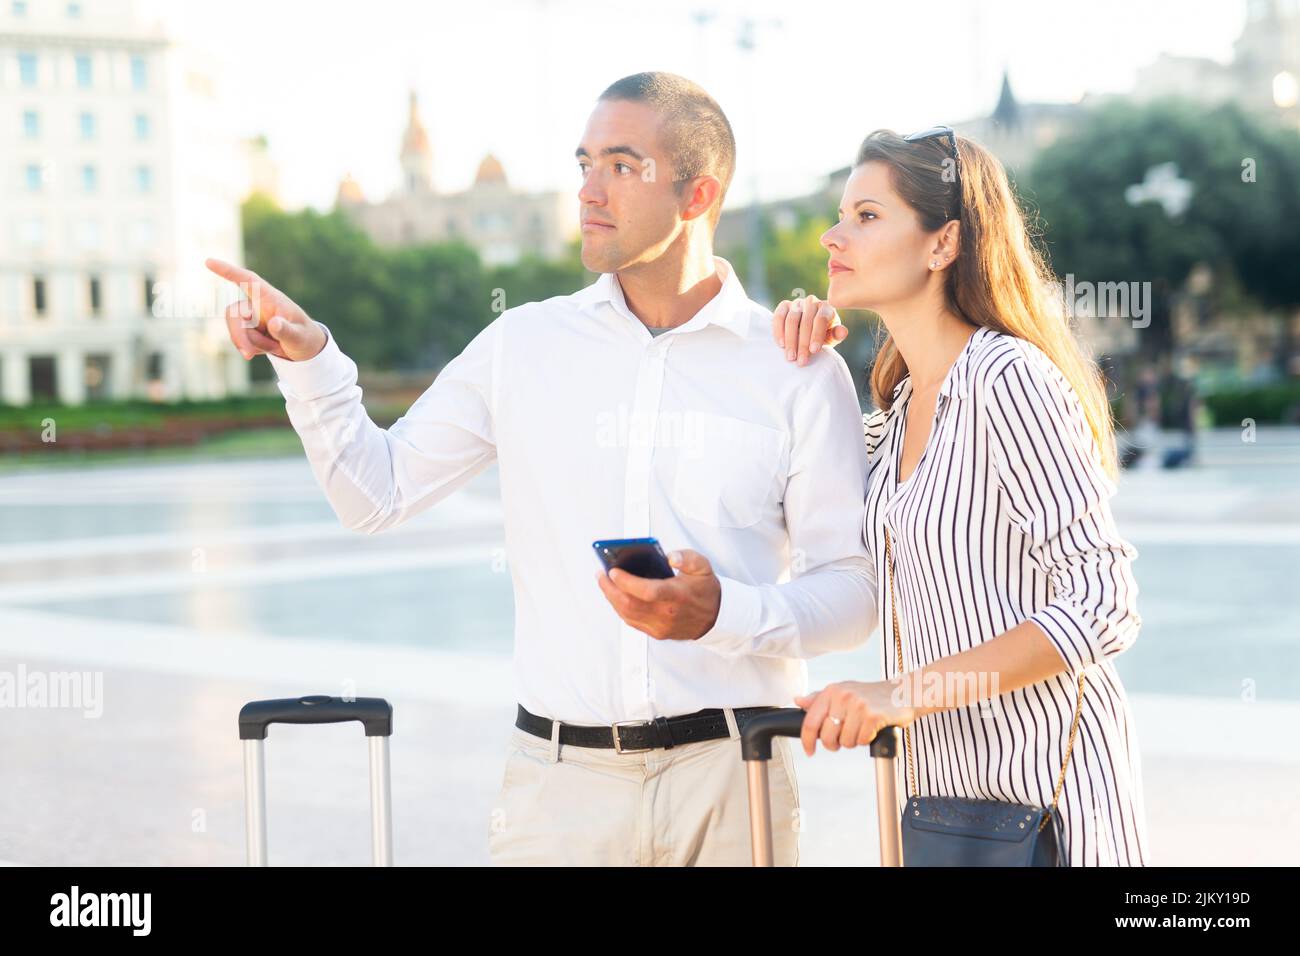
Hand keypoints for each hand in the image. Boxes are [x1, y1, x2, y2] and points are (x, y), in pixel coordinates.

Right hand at [205, 257, 326, 361]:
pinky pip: (240, 340)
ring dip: (251, 344)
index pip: (248, 280)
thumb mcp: (299, 337)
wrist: (303, 349)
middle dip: (239, 335)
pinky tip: (269, 347)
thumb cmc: (304, 336)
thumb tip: (274, 323)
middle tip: (248, 355)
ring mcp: (250, 317)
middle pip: (234, 313)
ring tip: (275, 347)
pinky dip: (252, 349)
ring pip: (236, 329)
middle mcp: (257, 304)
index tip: (209, 261)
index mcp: (270, 297)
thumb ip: (287, 331)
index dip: (228, 271)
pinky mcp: (246, 330)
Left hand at [595, 548, 720, 640]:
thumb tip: (670, 556)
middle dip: (610, 589)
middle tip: (600, 574)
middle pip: (630, 605)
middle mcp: (667, 614)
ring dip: (612, 598)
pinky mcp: (657, 633)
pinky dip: (620, 608)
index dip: (627, 582)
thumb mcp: (702, 566)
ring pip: (627, 615)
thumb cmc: (705, 589)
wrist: (715, 617)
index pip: (647, 591)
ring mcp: (661, 627)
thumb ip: (687, 558)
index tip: (613, 570)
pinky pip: (632, 621)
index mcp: (677, 596)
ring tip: (604, 582)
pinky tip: (615, 595)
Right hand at [771, 295, 848, 365]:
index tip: (813, 352)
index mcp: (826, 308)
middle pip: (805, 322)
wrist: (808, 329)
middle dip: (802, 344)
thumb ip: (836, 334)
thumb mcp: (831, 336)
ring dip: (790, 340)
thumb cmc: (822, 334)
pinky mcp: (784, 306)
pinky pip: (779, 316)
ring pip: (791, 320)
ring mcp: (797, 303)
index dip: (816, 336)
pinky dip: (778, 331)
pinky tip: (781, 344)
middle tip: (800, 361)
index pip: (820, 320)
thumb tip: (843, 332)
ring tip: (790, 357)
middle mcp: (812, 302)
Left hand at [792, 680, 917, 756]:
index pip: (810, 721)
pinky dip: (866, 740)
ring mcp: (858, 705)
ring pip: (845, 742)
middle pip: (826, 736)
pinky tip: (872, 729)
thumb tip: (798, 701)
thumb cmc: (870, 695)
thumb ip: (820, 698)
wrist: (904, 692)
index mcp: (832, 691)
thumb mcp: (843, 690)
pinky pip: (861, 741)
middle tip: (843, 739)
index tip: (809, 751)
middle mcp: (843, 696)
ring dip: (853, 741)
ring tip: (861, 729)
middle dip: (834, 744)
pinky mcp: (874, 716)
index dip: (807, 741)